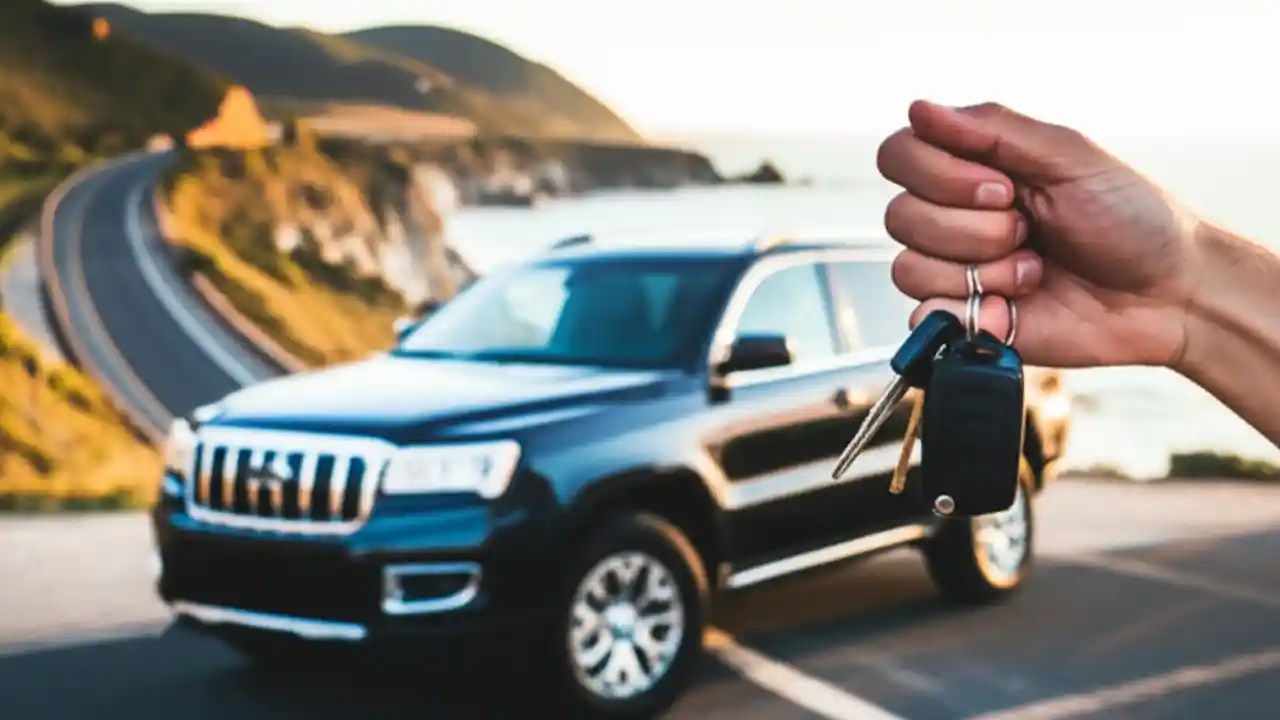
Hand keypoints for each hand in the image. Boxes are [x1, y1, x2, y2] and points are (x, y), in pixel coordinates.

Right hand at [877, 100, 1203, 367]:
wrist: (1166, 295)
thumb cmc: (1131, 219)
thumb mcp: (1069, 157)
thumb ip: (994, 130)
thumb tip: (920, 109)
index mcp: (973, 168)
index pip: (900, 156)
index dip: (939, 174)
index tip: (1002, 187)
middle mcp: (954, 217)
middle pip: (900, 216)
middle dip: (974, 228)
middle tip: (1029, 230)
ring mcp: (956, 270)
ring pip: (910, 268)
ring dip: (982, 271)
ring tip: (1033, 271)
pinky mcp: (963, 319)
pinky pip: (925, 316)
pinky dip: (973, 312)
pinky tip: (1015, 306)